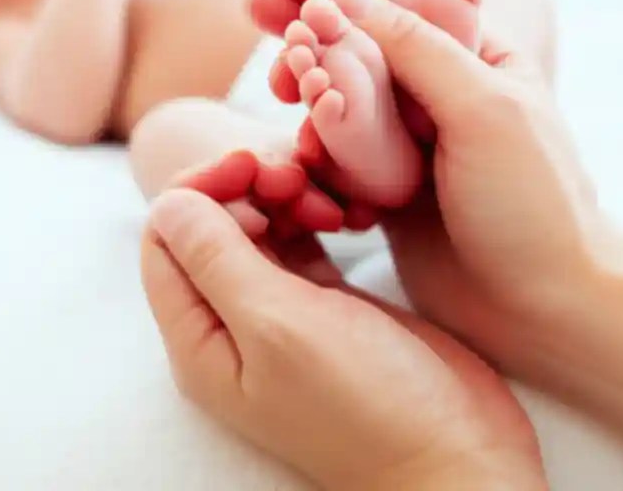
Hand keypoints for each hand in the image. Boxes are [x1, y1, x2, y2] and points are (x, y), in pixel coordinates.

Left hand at [141, 189, 545, 489]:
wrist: (457, 457)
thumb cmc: (367, 406)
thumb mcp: (280, 328)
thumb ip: (217, 260)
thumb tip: (167, 201)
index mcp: (202, 342)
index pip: (165, 239)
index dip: (199, 188)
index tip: (252, 165)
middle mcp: (234, 328)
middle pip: (210, 226)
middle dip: (247, 186)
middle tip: (297, 178)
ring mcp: (284, 316)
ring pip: (260, 227)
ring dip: (286, 197)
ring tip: (330, 201)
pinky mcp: (332, 306)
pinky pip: (304, 240)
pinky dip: (318, 214)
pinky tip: (349, 211)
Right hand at [316, 0, 600, 380]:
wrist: (546, 311)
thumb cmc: (534, 204)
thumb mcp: (483, 109)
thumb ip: (414, 46)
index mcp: (480, 53)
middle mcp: (443, 90)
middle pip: (362, 35)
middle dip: (310, 17)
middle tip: (257, 3)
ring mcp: (412, 140)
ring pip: (341, 91)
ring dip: (306, 77)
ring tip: (280, 78)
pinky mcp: (387, 188)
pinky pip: (335, 152)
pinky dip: (312, 140)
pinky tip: (295, 144)